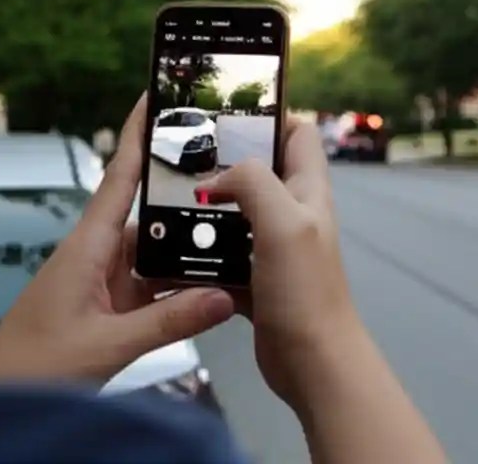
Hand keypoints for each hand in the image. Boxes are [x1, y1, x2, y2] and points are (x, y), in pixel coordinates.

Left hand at [0, 96, 235, 385]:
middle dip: (185, 194)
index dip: (137, 134)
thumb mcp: (108, 345)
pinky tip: (212, 287)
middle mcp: (96, 256)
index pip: (118, 177)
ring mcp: (103, 282)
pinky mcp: (108, 308)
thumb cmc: (30, 368)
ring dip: (188, 248)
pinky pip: (154, 286)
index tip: (156, 96)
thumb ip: (169, 321)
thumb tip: (223, 297)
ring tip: (236, 235)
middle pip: (149, 213)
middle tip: (231, 171)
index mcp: (87, 247)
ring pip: (156, 252)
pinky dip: (181, 285)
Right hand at [194, 118, 363, 407]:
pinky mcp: (255, 280)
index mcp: (307, 191)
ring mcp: (273, 249)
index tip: (224, 114)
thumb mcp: (282, 221)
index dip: (268, 116)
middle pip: (260, 171)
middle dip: (223, 161)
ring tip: (164, 200)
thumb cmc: (304, 290)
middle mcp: (293, 214)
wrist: (313, 363)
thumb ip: (252, 182)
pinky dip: (199, 255)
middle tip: (179, 156)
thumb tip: (217, 178)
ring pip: (236, 214)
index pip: (297, 133)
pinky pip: (222, 257)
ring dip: (205, 209)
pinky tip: (168, 255)